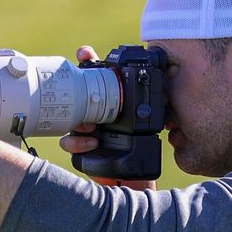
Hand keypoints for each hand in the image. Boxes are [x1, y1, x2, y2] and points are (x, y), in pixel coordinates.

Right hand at [58, 45, 156, 190]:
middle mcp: (94, 116)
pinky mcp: (81, 151)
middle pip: (77, 95)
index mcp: (109, 105)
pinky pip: (70, 143)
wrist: (136, 179)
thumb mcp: (149, 122)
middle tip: (80, 84)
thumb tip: (160, 79)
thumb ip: (153, 104)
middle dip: (75, 85)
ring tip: (91, 125)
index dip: (87, 62)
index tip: (84, 52)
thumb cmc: (142, 150)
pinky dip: (78, 143)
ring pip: (70, 118)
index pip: (95, 79)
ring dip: (77, 118)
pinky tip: (93, 143)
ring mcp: (85, 132)